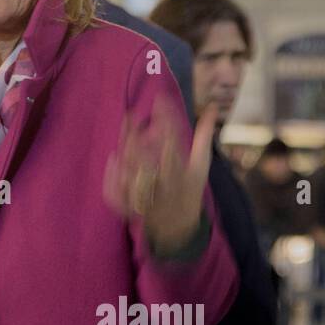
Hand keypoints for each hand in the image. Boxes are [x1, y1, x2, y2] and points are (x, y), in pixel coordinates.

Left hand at [104, 101, 218, 253]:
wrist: (177, 226)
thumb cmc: (189, 191)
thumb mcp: (201, 166)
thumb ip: (203, 136)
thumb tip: (212, 107)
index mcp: (181, 175)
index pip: (172, 142)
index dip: (166, 118)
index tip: (160, 98)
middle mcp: (162, 186)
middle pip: (147, 158)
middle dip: (138, 136)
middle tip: (132, 115)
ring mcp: (144, 198)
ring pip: (131, 174)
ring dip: (126, 151)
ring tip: (124, 129)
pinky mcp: (129, 208)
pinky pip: (117, 193)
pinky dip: (112, 177)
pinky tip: (113, 158)